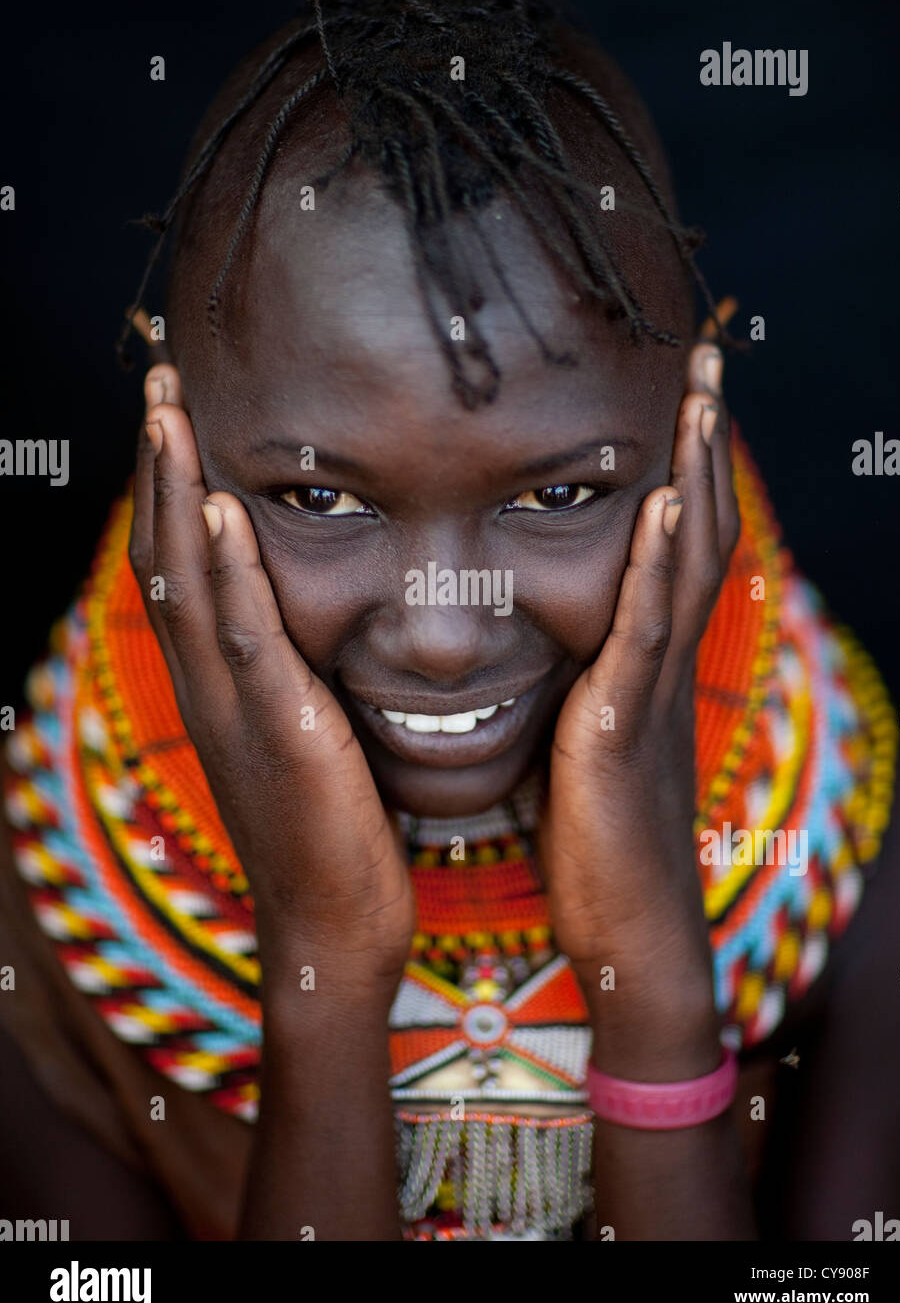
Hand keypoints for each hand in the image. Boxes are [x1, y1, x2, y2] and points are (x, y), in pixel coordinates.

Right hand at [129, 366, 414, 1002]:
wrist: (338, 924)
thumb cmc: (335, 830)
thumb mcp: (308, 734)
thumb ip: (298, 673)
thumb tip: (317, 618)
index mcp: (219, 682)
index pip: (181, 565)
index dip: (173, 486)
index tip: (179, 414)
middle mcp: (208, 685)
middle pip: (164, 553)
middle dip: (159, 464)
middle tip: (160, 379)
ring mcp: (232, 707)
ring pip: (186, 580)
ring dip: (176, 490)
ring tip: (170, 408)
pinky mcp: (276, 731)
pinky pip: (244, 636)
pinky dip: (227, 570)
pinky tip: (223, 508)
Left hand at [538, 341, 739, 1066]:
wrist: (625, 930)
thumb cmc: (596, 844)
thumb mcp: (582, 743)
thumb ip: (573, 686)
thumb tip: (541, 648)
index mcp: (640, 661)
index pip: (669, 543)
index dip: (677, 466)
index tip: (672, 393)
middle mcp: (658, 660)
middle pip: (694, 527)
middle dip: (700, 440)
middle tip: (704, 355)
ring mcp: (651, 686)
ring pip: (685, 558)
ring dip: (694, 470)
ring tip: (697, 389)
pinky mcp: (625, 721)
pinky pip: (646, 628)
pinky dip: (657, 562)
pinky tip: (657, 500)